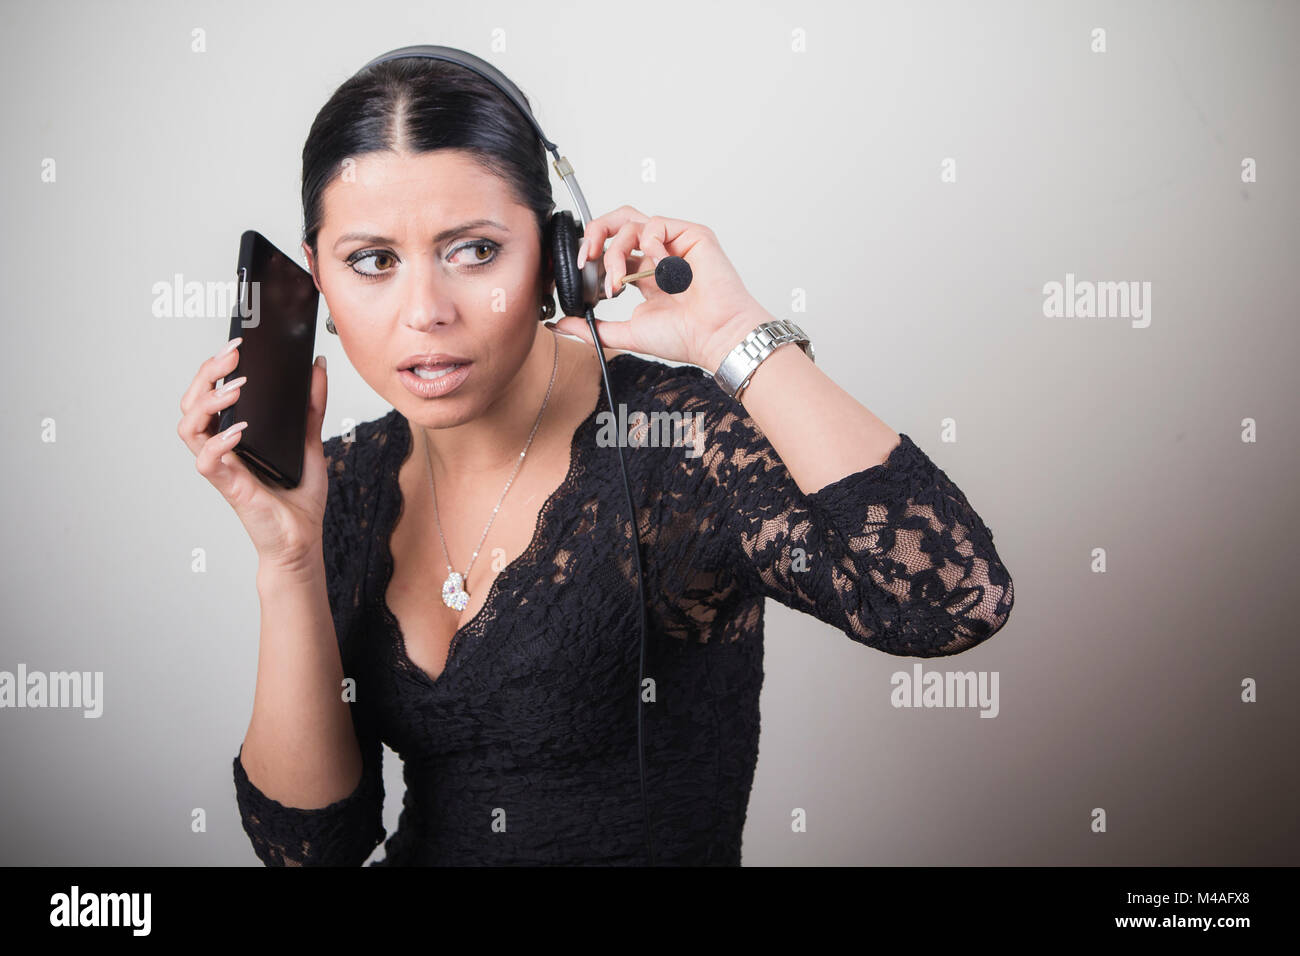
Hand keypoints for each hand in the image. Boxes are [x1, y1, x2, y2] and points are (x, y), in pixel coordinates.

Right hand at [176, 340, 330, 573]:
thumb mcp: (309, 440)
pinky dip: (219, 442)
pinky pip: (208, 462)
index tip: (236, 345)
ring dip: (208, 403)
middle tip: (231, 356)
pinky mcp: (229, 487)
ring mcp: (222, 466)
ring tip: (236, 389)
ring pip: (189, 427)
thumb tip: (317, 366)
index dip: (214, 367)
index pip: (208, 393)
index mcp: (233, 433)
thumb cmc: (298, 494)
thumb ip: (311, 405)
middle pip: (190, 402)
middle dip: (206, 374)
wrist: (303, 538)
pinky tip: (239, 430)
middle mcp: (221, 447)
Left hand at [548, 205, 770, 370]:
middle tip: (586, 257)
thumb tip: (560, 325)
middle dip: (595, 234)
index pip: (612, 248)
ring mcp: (674, 244)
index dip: (593, 254)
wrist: (714, 336)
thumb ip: (593, 328)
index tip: (581, 271)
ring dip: (617, 250)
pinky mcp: (691, 235)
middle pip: (618, 223)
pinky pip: (657, 224)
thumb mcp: (627, 333)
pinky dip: (650, 244)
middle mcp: (658, 255)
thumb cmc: (685, 337)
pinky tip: (658, 269)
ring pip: (632, 221)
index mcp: (645, 274)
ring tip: (621, 280)